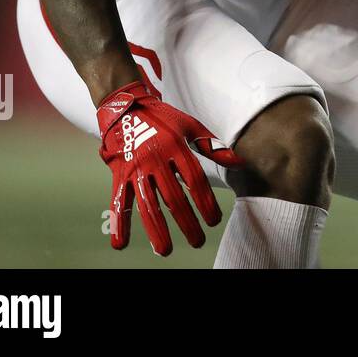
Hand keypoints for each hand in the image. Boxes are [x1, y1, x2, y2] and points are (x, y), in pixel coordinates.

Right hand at [96, 80, 243, 254]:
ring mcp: (135, 168)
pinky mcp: (119, 174)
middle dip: (186, 222)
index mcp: (175, 146)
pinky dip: (119, 223)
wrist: (125, 106)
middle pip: (173, 197)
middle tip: (198, 241)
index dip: (205, 202)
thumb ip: (212, 146)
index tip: (214, 220)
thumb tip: (239, 162)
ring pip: (147, 205)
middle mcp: (155, 159)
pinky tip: (121, 244)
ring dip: (156, 230)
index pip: (195, 180)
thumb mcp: (190, 125)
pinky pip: (118, 202)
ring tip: (165, 250)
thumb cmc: (162, 117)